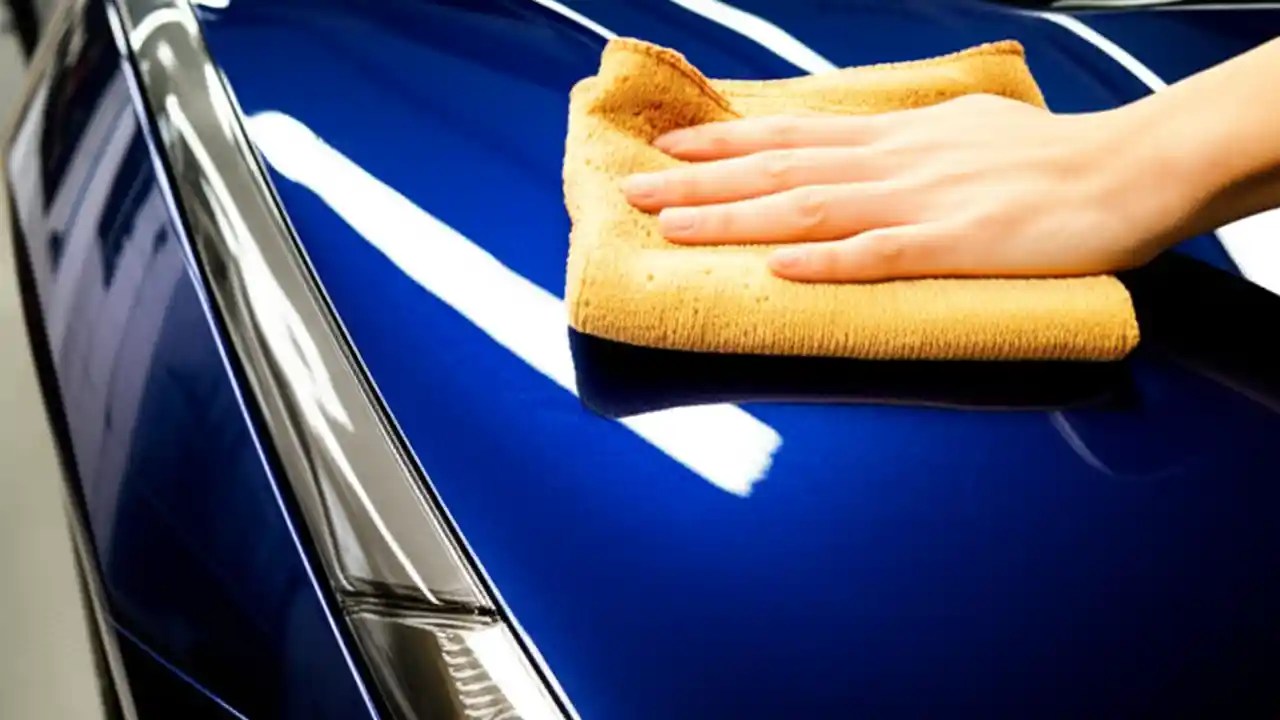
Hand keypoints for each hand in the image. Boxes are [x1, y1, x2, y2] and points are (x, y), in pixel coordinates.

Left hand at [622, 94, 1188, 281]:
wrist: (1127, 169)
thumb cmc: (1046, 157)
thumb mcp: (961, 131)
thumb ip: (902, 146)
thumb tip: (857, 153)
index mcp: (894, 139)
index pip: (791, 138)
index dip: (724, 144)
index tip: (669, 150)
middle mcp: (893, 164)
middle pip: (780, 171)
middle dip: (701, 183)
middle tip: (635, 191)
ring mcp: (922, 204)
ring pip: (811, 209)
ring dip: (737, 219)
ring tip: (673, 226)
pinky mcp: (958, 246)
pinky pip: (882, 255)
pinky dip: (827, 262)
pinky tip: (779, 270)